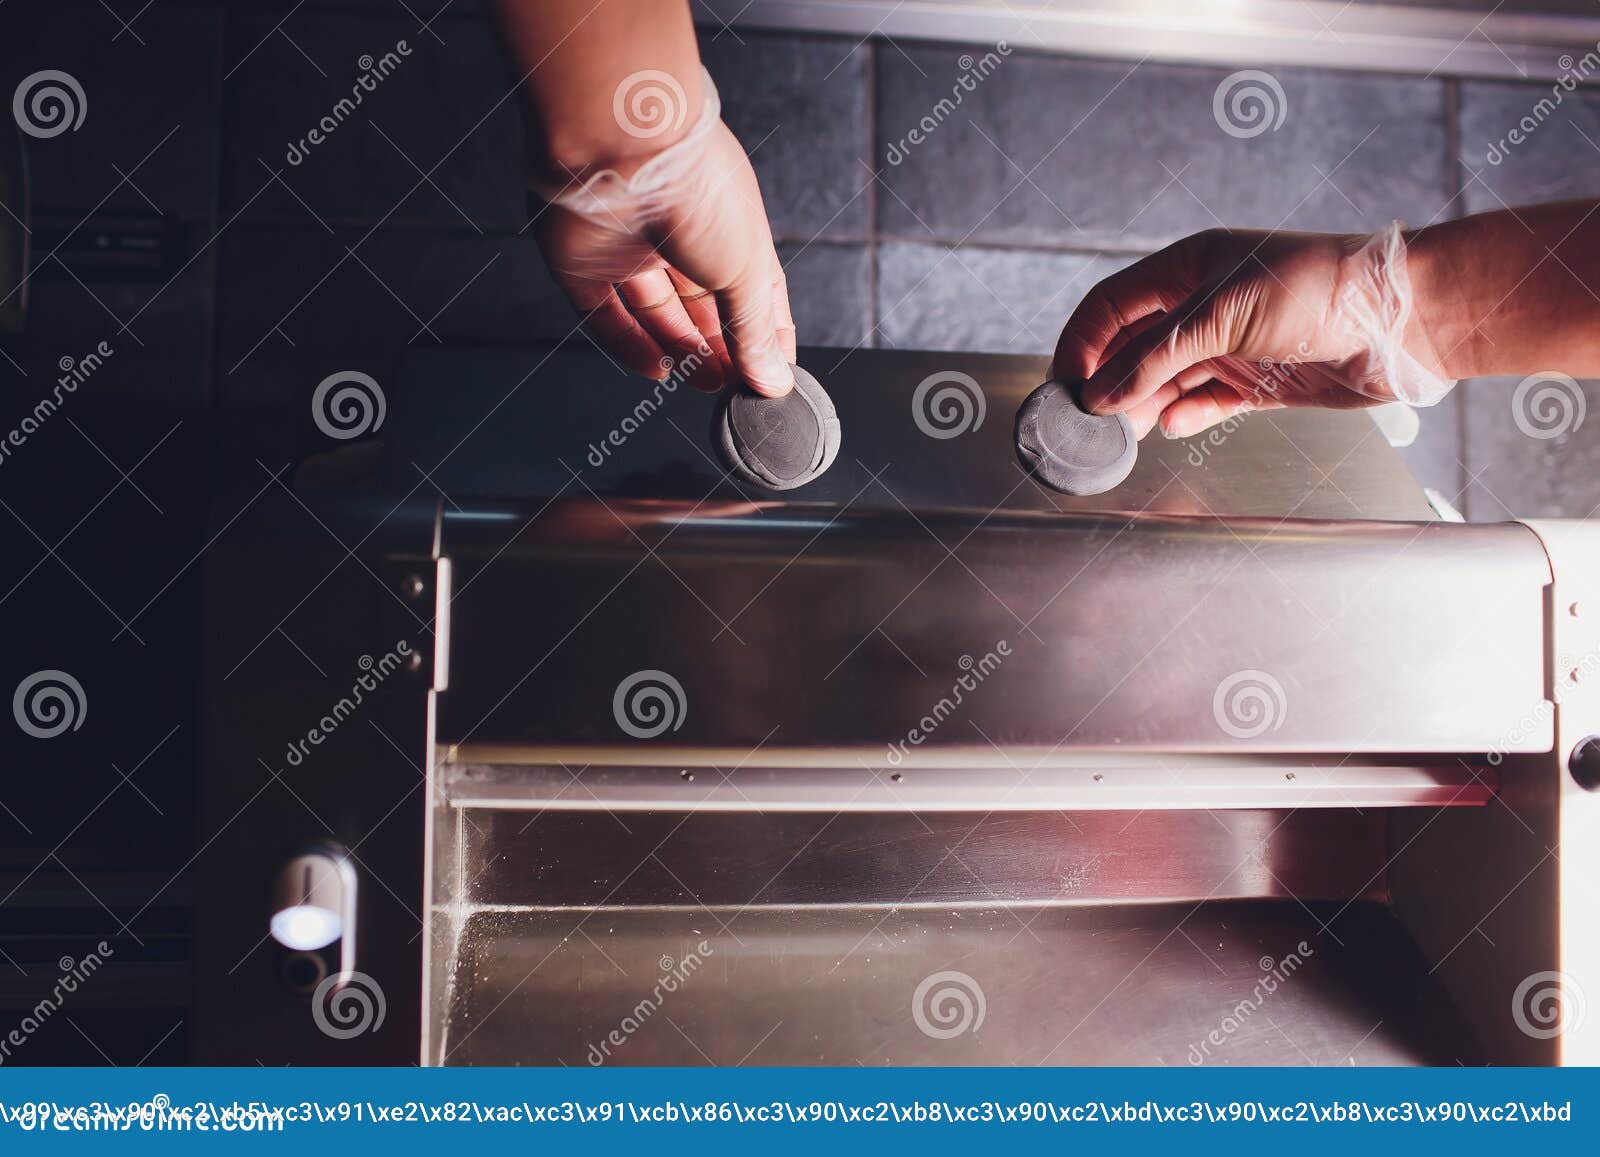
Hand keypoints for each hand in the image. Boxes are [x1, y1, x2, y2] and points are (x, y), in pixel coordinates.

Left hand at [535, 120, 795, 396]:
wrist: (623, 146)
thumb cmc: (698, 188)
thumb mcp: (747, 269)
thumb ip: (755, 331)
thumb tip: (773, 380)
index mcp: (727, 225)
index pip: (751, 288)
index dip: (764, 332)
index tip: (773, 372)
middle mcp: (678, 234)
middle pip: (700, 305)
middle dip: (720, 348)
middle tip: (735, 386)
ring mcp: (628, 248)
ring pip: (654, 312)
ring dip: (681, 351)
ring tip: (706, 383)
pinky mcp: (582, 262)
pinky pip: (605, 315)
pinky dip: (629, 346)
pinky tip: (654, 371)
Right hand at [1052, 227, 1450, 438]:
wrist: (1402, 319)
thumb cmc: (1321, 290)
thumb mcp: (1224, 315)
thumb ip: (1157, 357)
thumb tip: (1101, 393)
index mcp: (1186, 270)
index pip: (1110, 306)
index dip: (1080, 344)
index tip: (1063, 385)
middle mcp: (1201, 307)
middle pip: (1131, 348)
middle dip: (1105, 382)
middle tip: (1084, 420)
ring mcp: (1228, 345)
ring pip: (1163, 381)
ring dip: (1141, 406)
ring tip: (1122, 435)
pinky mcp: (1256, 382)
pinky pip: (1204, 403)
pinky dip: (1186, 418)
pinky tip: (1173, 428)